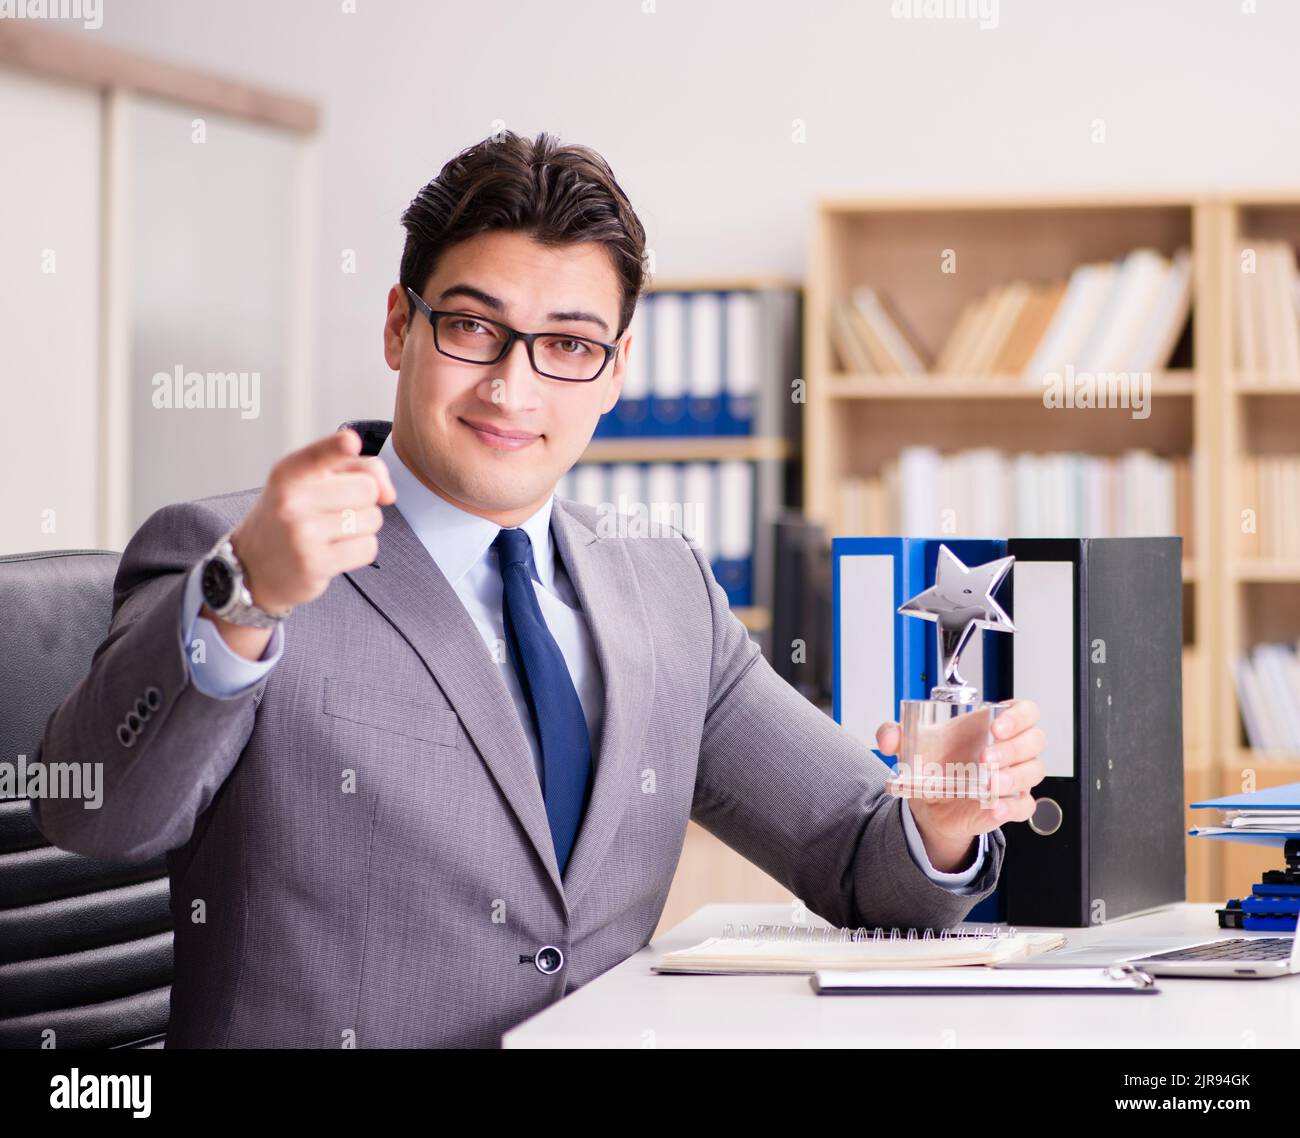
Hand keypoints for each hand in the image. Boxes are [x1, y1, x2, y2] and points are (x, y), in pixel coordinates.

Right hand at [229, 427, 396, 615]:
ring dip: (362, 527)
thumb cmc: (292, 519)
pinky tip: (335, 552)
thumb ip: (355, 469)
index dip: (337, 447)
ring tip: (332, 533)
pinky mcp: (315, 564)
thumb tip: (389, 493)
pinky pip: (368, 548)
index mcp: (287, 474)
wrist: (254, 567)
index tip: (350, 441)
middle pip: (367, 488)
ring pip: (372, 519)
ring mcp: (301, 534)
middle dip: (364, 501)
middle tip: (336, 512)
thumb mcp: (310, 484)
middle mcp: (290, 501)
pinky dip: (360, 551)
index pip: (318, 455)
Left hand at [875, 699, 1045, 871]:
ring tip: (988, 783)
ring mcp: (1014, 777)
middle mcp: (1009, 749)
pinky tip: (993, 807)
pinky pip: (1026, 805)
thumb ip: (893, 733)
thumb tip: (889, 737)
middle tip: (985, 757)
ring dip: (1013, 777)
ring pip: (1034, 771)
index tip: (996, 726)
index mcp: (992, 726)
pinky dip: (1012, 806)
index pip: (1025, 711)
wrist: (930, 803)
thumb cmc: (933, 764)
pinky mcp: (1011, 804)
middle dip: (1013, 748)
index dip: (1019, 716)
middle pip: (1035, 740)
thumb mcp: (911, 744)